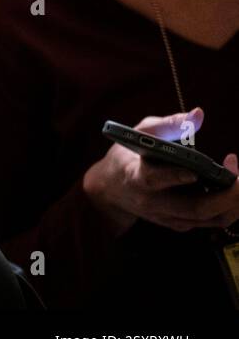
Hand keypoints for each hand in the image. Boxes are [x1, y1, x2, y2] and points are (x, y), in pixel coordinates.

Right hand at [83, 108, 238, 236]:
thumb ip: (169, 124)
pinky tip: (234, 190)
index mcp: (136, 175)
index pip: (153, 179)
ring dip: (234, 204)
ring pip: (207, 219)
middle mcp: (151, 202)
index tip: (194, 171)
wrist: (111, 188)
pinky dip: (228, 208)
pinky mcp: (177, 224)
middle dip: (226, 196)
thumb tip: (198, 114)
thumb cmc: (128, 154)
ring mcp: (165, 217)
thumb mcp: (140, 132)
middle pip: (193, 208)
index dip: (174, 177)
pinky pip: (209, 222)